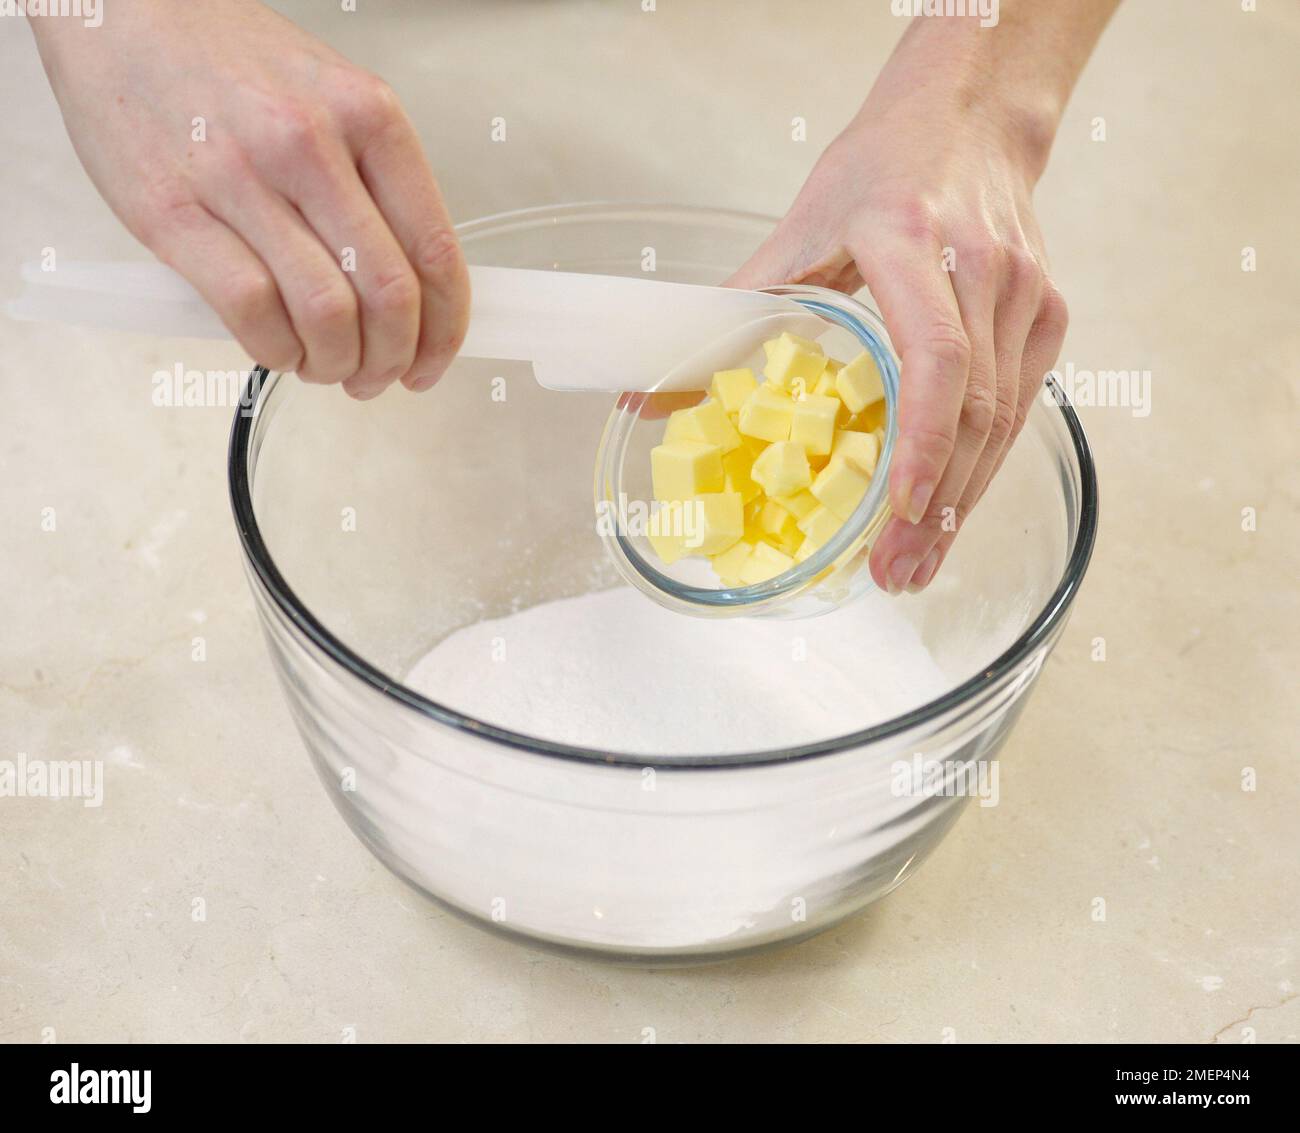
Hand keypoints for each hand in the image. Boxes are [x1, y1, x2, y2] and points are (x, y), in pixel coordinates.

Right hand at [31, 0, 468, 397]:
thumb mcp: (331, 96)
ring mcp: (240, 177)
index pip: (435, 251)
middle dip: (392, 359)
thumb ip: (374, 183)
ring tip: (326, 367)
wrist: (121, 11)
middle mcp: (311, 143)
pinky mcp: (173, 213)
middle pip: (388, 295)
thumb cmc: (228, 60)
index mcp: (369, 115)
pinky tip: (278, 350)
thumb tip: (412, 289)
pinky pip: (251, 312)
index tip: (433, 361)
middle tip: (377, 377)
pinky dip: (276, 352)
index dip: (444, 329)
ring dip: (336, 365)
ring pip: (325, 314)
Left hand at [728, 22, 1071, 591]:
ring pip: (1004, 420)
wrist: (972, 115)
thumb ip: (731, 309)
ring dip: (962, 501)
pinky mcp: (1047, 314)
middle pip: (975, 409)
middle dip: (937, 505)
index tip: (898, 511)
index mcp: (915, 244)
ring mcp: (1026, 294)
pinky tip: (949, 510)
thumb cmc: (882, 167)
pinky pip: (1019, 405)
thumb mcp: (800, 227)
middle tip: (897, 574)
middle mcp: (983, 270)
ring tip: (920, 564)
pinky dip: (981, 464)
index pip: (936, 358)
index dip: (922, 441)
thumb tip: (647, 393)